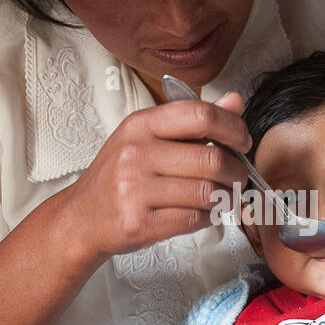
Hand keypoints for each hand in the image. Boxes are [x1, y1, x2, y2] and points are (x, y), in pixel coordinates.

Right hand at [62, 92, 250, 261]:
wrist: (81, 218)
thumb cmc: (118, 177)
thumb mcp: (148, 138)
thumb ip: (193, 121)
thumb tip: (235, 101)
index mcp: (141, 125)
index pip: (200, 114)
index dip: (233, 128)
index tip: (243, 141)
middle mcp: (136, 154)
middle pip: (211, 158)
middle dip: (236, 171)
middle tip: (237, 177)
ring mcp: (135, 190)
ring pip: (207, 192)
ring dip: (224, 197)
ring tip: (221, 196)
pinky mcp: (140, 222)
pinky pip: (194, 219)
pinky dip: (208, 218)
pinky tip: (201, 212)